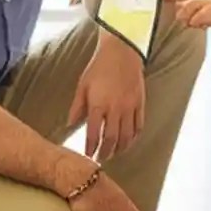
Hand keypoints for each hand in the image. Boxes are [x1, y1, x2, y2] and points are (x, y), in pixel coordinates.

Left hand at [68, 34, 144, 161]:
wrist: (121, 51)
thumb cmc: (99, 67)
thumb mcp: (82, 85)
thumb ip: (77, 106)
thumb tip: (70, 124)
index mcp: (98, 104)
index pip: (93, 133)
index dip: (90, 147)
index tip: (87, 155)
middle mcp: (115, 108)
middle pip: (111, 138)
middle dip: (105, 152)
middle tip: (101, 159)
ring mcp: (130, 107)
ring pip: (127, 136)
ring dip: (120, 148)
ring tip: (114, 153)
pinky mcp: (140, 103)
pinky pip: (139, 126)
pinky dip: (134, 137)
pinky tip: (128, 142)